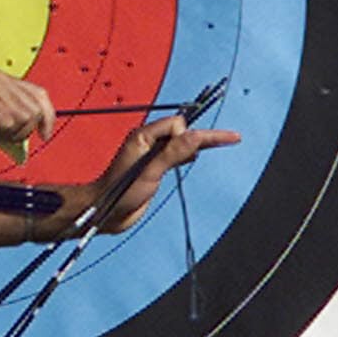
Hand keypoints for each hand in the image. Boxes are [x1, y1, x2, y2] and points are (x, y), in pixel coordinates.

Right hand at [0, 69, 55, 145]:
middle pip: (35, 109)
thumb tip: (27, 131)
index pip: (39, 94)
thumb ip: (5, 112)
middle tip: (10, 140)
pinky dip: (4, 132)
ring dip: (14, 134)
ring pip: (24, 118)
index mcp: (2, 78)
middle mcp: (0, 79)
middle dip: (26, 130)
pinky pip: (8, 121)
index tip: (45, 134)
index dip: (48, 116)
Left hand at [94, 115, 240, 232]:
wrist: (104, 211)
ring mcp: (151, 155)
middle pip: (183, 132)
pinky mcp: (154, 168)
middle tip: (234, 137)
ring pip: (182, 143)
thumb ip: (172, 153)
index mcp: (143, 136)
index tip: (196, 152)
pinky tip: (196, 157)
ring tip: (224, 142)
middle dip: (205, 136)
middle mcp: (148, 142)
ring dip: (198, 144)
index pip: (176, 125)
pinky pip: (176, 154)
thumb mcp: (149, 172)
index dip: (188, 136)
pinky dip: (189, 154)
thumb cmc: (119, 192)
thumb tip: (195, 136)